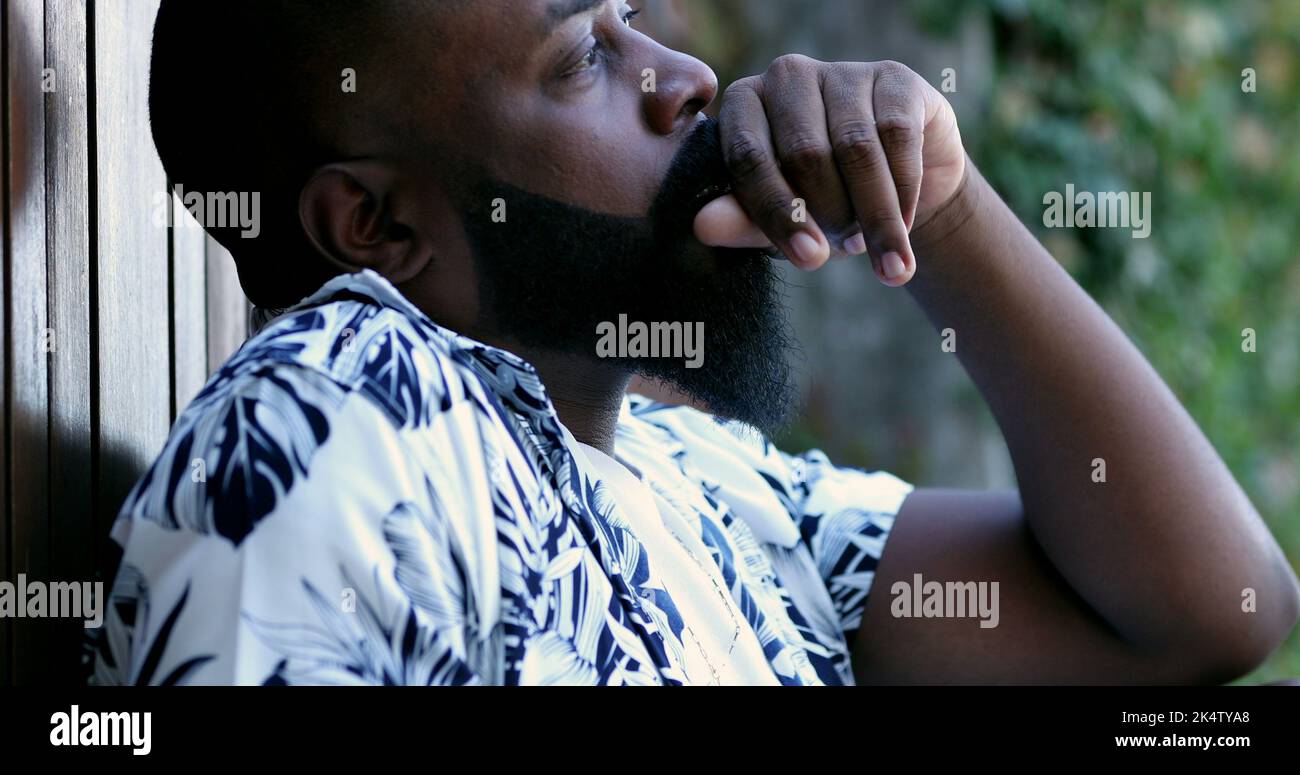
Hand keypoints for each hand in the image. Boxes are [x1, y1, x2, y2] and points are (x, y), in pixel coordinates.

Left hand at [694, 56, 965, 285]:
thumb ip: (742, 221)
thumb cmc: (824, 202)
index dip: (778, 213)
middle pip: (804, 154)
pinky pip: (897, 138)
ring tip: (884, 258)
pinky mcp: (894, 78)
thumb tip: (702, 226)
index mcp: (743, 104)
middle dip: (829, 216)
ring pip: (855, 148)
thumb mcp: (780, 219)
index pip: (747, 157)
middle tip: (845, 250)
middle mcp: (787, 76)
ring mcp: (841, 71)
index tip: (809, 260)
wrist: (900, 185)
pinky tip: (905, 224)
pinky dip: (903, 192)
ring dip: (873, 214)